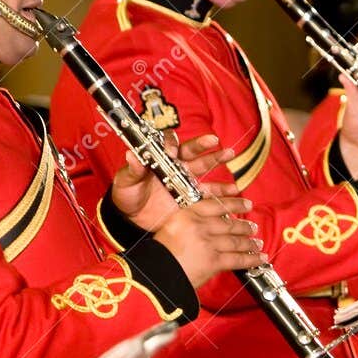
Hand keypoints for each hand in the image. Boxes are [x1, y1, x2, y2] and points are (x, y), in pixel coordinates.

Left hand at [111, 133, 240, 231]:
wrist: (131, 217)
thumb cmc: (126, 194)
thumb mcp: (125, 181)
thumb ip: (132, 170)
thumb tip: (131, 154)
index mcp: (160, 159)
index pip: (169, 144)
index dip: (172, 144)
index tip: (172, 151)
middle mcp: (175, 167)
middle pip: (192, 152)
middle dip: (204, 145)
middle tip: (214, 140)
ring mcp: (185, 183)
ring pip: (204, 169)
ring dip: (217, 162)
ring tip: (229, 156)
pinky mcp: (191, 200)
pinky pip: (208, 195)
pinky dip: (221, 193)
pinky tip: (232, 189)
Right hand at [151, 195, 264, 286]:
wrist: (155, 277)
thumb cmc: (159, 257)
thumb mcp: (170, 229)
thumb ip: (189, 222)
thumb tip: (211, 223)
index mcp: (186, 214)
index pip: (216, 204)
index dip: (234, 203)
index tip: (245, 203)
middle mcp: (198, 225)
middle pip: (228, 223)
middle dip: (244, 226)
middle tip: (253, 227)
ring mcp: (207, 243)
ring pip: (235, 240)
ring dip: (250, 243)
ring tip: (257, 243)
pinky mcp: (213, 261)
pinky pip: (237, 258)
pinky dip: (251, 259)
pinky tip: (259, 258)